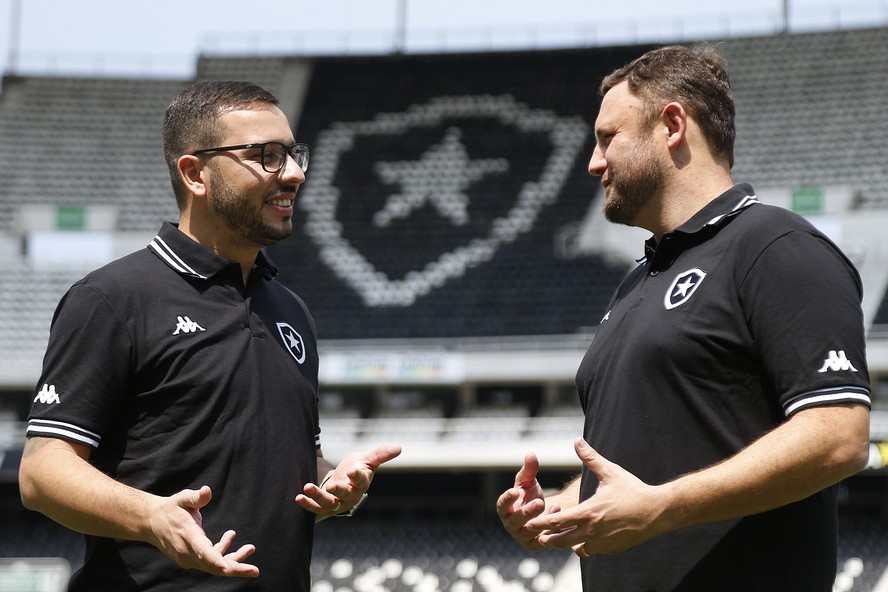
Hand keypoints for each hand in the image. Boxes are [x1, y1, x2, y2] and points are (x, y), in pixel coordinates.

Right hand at [146, 486, 258, 576]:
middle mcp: (187, 552)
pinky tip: (230, 536)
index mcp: (187, 537)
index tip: (228, 567)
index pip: (203, 553)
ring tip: (251, 548)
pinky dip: (223, 552)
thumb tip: (207, 491)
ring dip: (234, 559)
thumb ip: (195, 497)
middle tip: (255, 571)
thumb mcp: (182, 499)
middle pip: (213, 566)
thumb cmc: (170, 508)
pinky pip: (210, 560)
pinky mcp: (191, 559)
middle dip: (235, 569)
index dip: (217, 561)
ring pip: (214, 565)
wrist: (151, 522)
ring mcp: (188, 558)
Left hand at [295, 444, 401, 516]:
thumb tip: (399, 447)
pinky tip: (298, 498)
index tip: (353, 470)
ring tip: (307, 487)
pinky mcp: (323, 507)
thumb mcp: (366, 460)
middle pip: (345, 495)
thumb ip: (380, 454)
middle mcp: (350, 496)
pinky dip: (307, 504)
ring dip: (317, 496)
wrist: (343, 484)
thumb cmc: (356, 471)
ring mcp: (337, 503)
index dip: (357, 476)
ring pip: (328, 503)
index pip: (361, 480)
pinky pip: (315, 508)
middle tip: (332, 486)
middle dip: (339, 490)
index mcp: (361, 483)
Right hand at [496, 452, 556, 550]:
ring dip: (540, 521)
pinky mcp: (534, 544)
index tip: (516, 491)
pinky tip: (557, 515)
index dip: (507, 498)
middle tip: (539, 502)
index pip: (502, 505)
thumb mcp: (529, 481)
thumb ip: (529, 469)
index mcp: (505, 508)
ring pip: (528, 532)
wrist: (540, 512)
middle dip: (526, 512)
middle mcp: (510, 523)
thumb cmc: (530, 494)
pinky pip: (540, 540)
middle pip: (515, 521)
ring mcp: (521, 535)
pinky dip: (549, 530)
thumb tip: (530, 454)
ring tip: (553, 508)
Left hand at [526, 438, 666, 556]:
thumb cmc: (633, 490)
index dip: (540, 523)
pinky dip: (584, 547)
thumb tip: (577, 441)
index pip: (556, 522)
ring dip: (565, 544)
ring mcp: (602, 543)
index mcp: (587, 512)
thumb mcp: (610, 472)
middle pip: (560, 541)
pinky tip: (581, 541)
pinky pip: (591, 551)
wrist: (657, 511)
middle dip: (547, 539)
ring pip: (576, 549)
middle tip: (538, 536)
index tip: (529, 523)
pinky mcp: (611, 549)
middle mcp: (592, 531)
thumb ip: (590, 458)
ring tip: (556, 540)